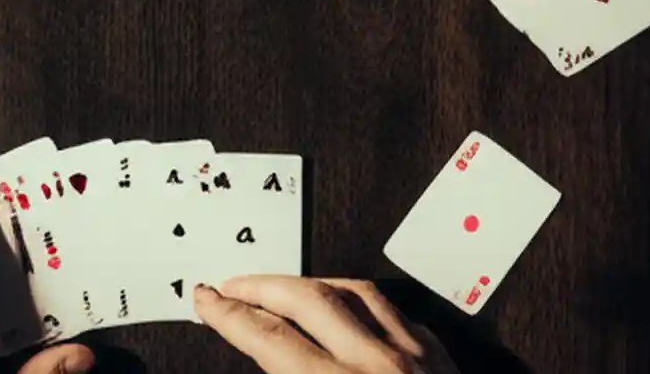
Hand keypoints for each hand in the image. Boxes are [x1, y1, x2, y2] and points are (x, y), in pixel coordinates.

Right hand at [194, 275, 459, 373]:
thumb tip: (269, 365)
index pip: (271, 338)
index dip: (230, 316)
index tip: (207, 300)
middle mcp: (379, 367)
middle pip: (307, 299)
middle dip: (260, 286)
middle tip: (230, 286)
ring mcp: (416, 359)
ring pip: (354, 292)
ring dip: (309, 283)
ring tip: (281, 286)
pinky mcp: (442, 363)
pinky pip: (395, 312)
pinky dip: (360, 300)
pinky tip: (347, 304)